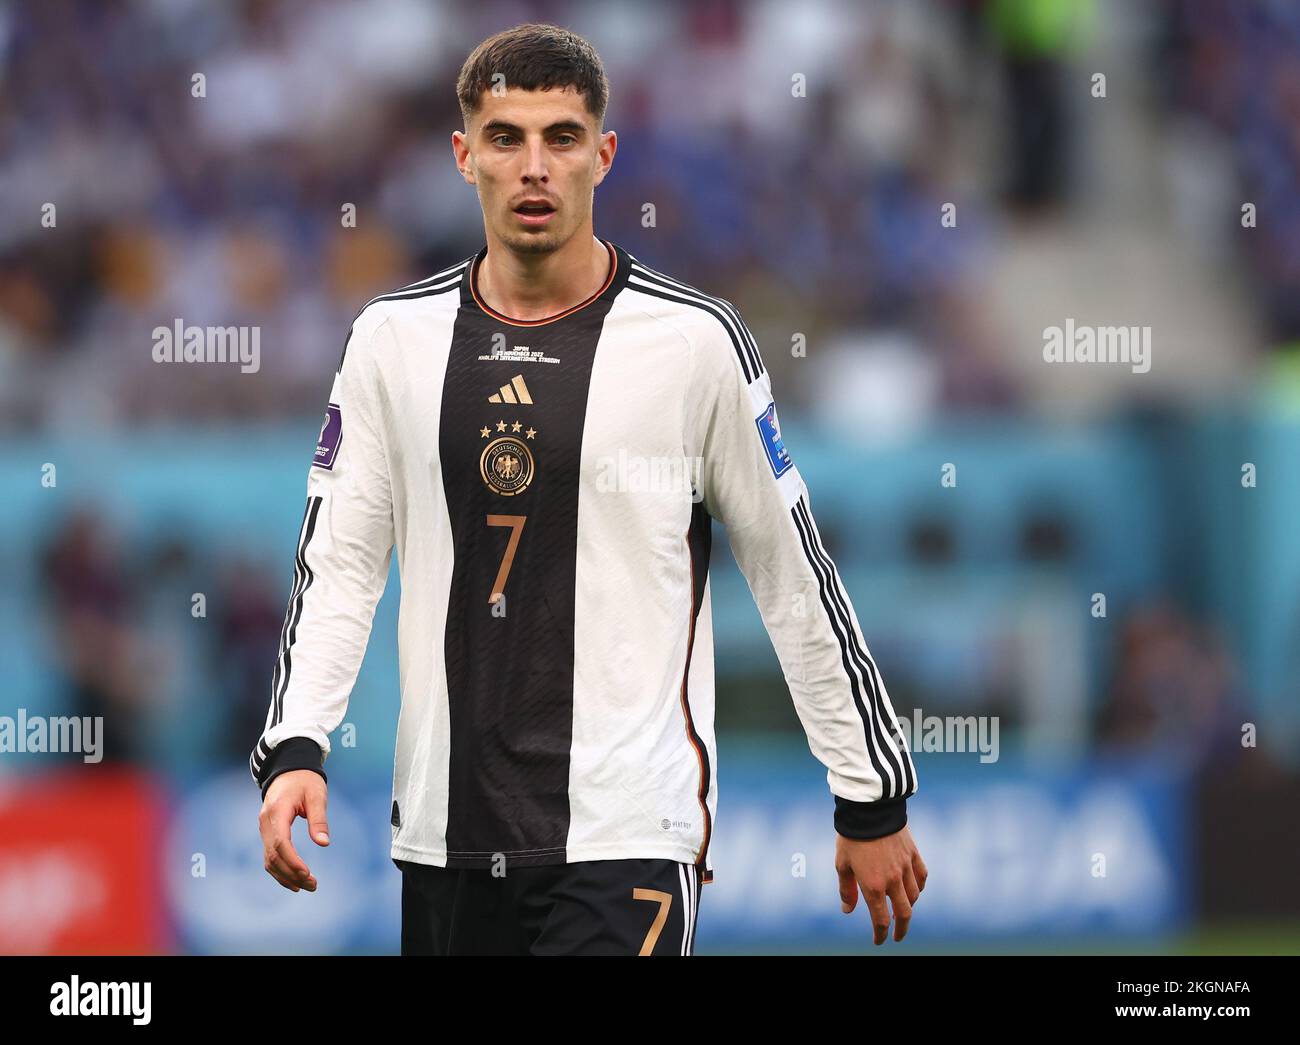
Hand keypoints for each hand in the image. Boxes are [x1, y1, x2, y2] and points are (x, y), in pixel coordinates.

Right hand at [258, 769, 329, 891]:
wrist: (288, 769)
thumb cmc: (305, 780)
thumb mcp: (316, 795)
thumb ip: (319, 819)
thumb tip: (323, 842)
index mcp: (277, 811)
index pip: (281, 843)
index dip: (292, 861)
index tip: (307, 873)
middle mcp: (266, 822)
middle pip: (273, 856)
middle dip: (292, 873)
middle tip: (313, 885)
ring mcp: (264, 828)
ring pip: (269, 860)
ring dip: (285, 876)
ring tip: (306, 886)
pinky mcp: (267, 832)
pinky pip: (270, 856)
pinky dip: (280, 870)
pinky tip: (294, 880)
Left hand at [835, 824, 926, 943]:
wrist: (870, 809)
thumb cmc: (851, 836)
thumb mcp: (842, 863)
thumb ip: (846, 888)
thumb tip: (848, 910)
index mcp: (873, 885)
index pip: (881, 919)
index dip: (881, 934)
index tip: (879, 940)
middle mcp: (893, 880)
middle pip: (904, 914)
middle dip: (901, 929)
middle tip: (897, 935)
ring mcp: (905, 867)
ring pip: (914, 896)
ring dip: (908, 907)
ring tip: (902, 910)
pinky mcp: (913, 854)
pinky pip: (922, 877)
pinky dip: (919, 887)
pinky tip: (914, 889)